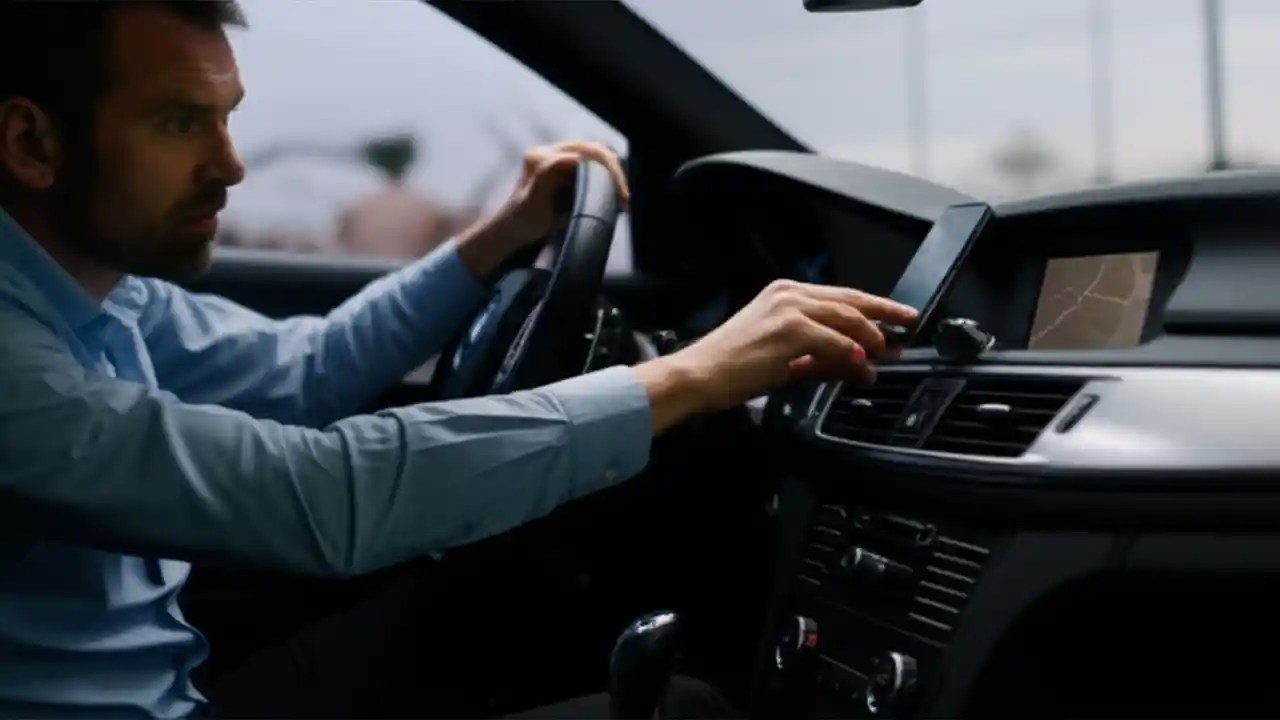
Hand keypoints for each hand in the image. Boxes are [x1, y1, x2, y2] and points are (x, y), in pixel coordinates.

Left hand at [493, 140, 629, 247]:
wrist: (514, 229)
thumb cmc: (521, 219)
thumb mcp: (531, 201)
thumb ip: (547, 176)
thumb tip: (574, 157)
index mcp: (542, 156)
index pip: (581, 152)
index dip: (603, 169)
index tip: (618, 194)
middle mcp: (552, 152)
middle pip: (593, 149)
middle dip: (612, 171)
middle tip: (624, 197)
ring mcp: (562, 159)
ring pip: (597, 156)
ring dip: (612, 174)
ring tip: (622, 198)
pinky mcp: (569, 169)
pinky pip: (595, 166)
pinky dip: (608, 179)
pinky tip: (616, 196)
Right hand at [635, 280, 917, 432]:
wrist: (700, 375)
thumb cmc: (733, 368)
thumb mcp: (785, 359)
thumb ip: (822, 357)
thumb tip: (857, 364)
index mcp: (785, 294)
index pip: (840, 296)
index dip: (873, 307)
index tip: (896, 317)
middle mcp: (789, 294)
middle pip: (850, 300)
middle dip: (884, 312)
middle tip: (910, 322)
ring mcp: (789, 310)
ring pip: (846, 317)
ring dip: (872, 336)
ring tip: (888, 351)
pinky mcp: (789, 330)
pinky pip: (833, 341)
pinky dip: (851, 352)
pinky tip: (862, 364)